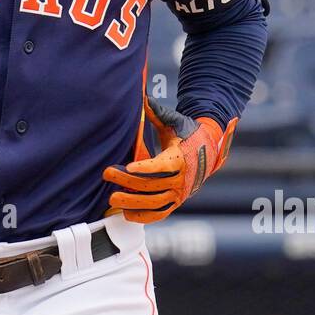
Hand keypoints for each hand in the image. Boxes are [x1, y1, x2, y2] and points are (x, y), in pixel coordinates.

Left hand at [102, 101, 237, 223]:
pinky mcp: (176, 202)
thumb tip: (142, 97)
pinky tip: (126, 214)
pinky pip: (160, 214)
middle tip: (107, 174)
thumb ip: (157, 113)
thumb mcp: (174, 121)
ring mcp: (179, 193)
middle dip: (128, 181)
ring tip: (112, 197)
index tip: (128, 166)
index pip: (163, 166)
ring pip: (155, 202)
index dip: (146, 168)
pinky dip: (144, 217)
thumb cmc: (186, 134)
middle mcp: (182, 179)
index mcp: (180, 157)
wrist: (207, 151)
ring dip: (132, 202)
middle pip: (153, 185)